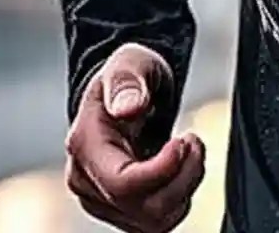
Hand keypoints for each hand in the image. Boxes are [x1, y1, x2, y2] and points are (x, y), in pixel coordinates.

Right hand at [64, 44, 204, 232]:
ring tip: (189, 152)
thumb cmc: (128, 77)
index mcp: (85, 145)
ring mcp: (101, 200)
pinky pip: (157, 224)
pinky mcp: (120, 210)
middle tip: (193, 140)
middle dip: (183, 176)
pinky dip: (179, 199)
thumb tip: (127, 108)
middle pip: (144, 209)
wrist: (126, 94)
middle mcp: (85, 180)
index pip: (122, 184)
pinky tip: (180, 170)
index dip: (163, 170)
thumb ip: (127, 81)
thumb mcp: (131, 63)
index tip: (184, 140)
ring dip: (185, 188)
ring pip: (155, 222)